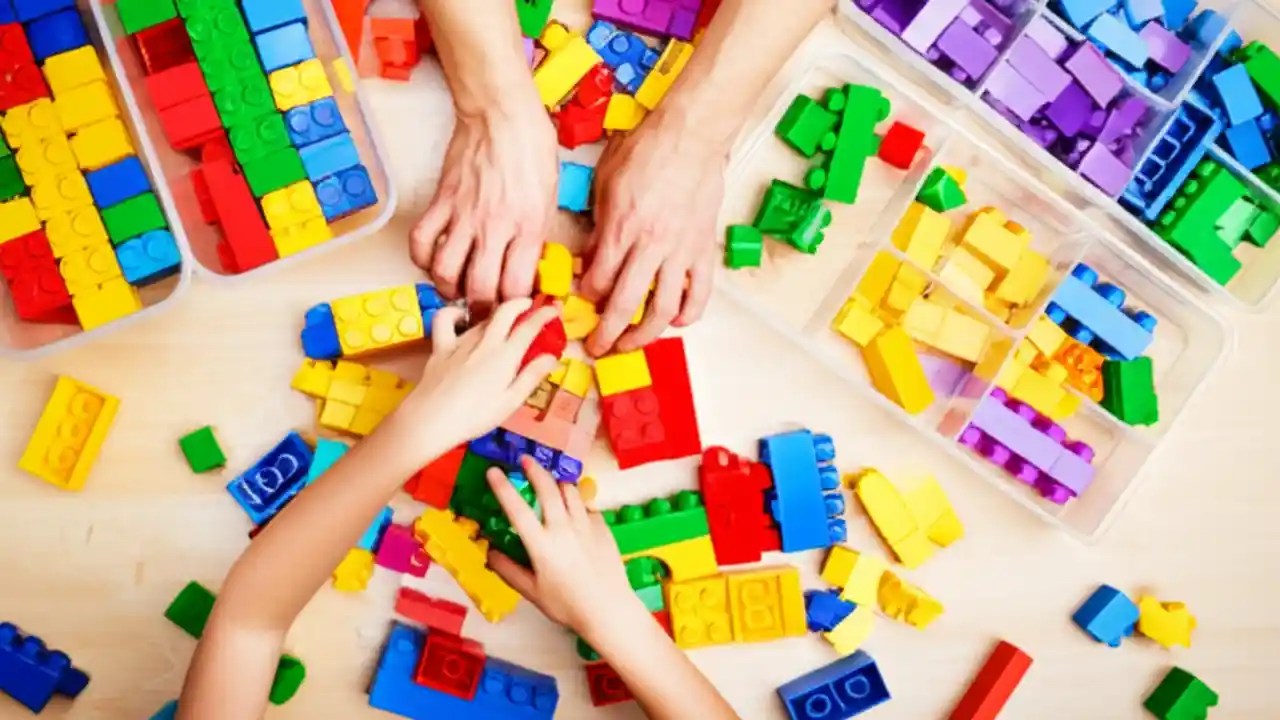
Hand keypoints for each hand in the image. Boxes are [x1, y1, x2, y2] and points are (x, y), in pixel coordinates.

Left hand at [392, 301, 560, 455]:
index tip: (553, 309)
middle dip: (521, 303)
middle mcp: (485, 342)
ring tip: (505, 320)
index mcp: (506, 356)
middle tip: (531, 305)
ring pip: (483, 318)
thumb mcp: (510, 402)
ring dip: (497, 314)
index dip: (544, 315)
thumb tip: (552, 357)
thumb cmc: (475, 417)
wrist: (431, 421)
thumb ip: (532, 376)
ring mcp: (460, 341)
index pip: (529, 327)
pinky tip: (462, 319)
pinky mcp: (440, 347)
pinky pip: (446, 320)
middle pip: (506, 311)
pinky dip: (455, 314)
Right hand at [410, 105, 557, 307]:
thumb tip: (530, 265)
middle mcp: (494, 226)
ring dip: (450, 290)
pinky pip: (421, 242)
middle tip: (485, 312)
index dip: (514, 307)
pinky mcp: (441, 202)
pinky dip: (423, 260)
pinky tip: (433, 262)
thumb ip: (538, 233)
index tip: (515, 308)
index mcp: (528, 226)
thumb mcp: (551, 195)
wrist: (500, 112)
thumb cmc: (531, 147)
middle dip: (482, 310)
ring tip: (458, 291)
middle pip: (480, 288)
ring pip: (445, 273)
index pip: (516, 287)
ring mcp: (463, 215)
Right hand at [486, 457, 646, 640]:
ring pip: (570, 491)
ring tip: (551, 480)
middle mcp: (564, 528)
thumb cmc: (567, 605)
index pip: (517, 509)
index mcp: (542, 544)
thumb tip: (489, 552)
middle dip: (535, 469)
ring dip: (558, 482)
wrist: (609, 609)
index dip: (503, 488)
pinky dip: (577, 502)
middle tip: (526, 459)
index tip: (493, 471)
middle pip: (548, 488)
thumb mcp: (532, 592)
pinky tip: (574, 509)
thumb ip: (509, 570)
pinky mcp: (603, 527)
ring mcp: (586, 525)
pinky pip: (587, 506)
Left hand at [581, 113, 724, 355]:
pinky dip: (687, 314)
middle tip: (597, 346)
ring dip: (645, 334)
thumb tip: (591, 257)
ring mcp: (680, 252)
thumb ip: (598, 225)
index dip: (586, 296)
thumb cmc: (646, 151)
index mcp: (621, 229)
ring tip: (632, 344)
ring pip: (663, 310)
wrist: (690, 135)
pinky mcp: (703, 250)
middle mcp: (650, 246)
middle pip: (625, 305)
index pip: (598, 280)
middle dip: (607, 333)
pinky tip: (675, 321)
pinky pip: (699, 294)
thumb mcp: (605, 184)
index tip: (581, 300)